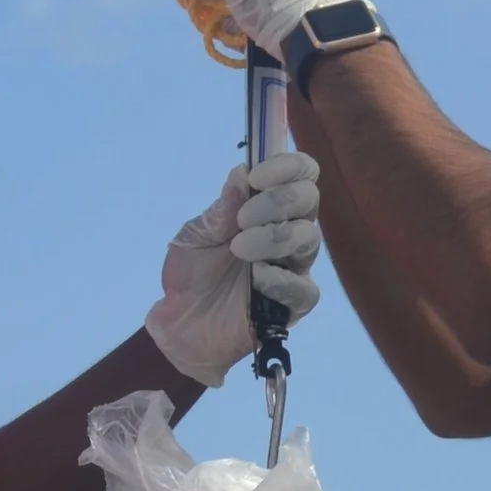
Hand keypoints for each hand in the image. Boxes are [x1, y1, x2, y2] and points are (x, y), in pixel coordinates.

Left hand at [146, 152, 322, 387]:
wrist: (181, 323)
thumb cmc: (190, 273)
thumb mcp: (196, 236)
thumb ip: (220, 210)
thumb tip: (240, 173)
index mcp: (268, 207)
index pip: (299, 173)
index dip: (286, 167)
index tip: (256, 177)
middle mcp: (289, 231)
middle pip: (309, 199)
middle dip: (278, 201)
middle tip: (242, 220)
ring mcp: (295, 267)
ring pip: (309, 238)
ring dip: (274, 237)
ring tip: (239, 248)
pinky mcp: (295, 303)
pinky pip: (304, 287)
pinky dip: (280, 279)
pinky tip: (257, 278)